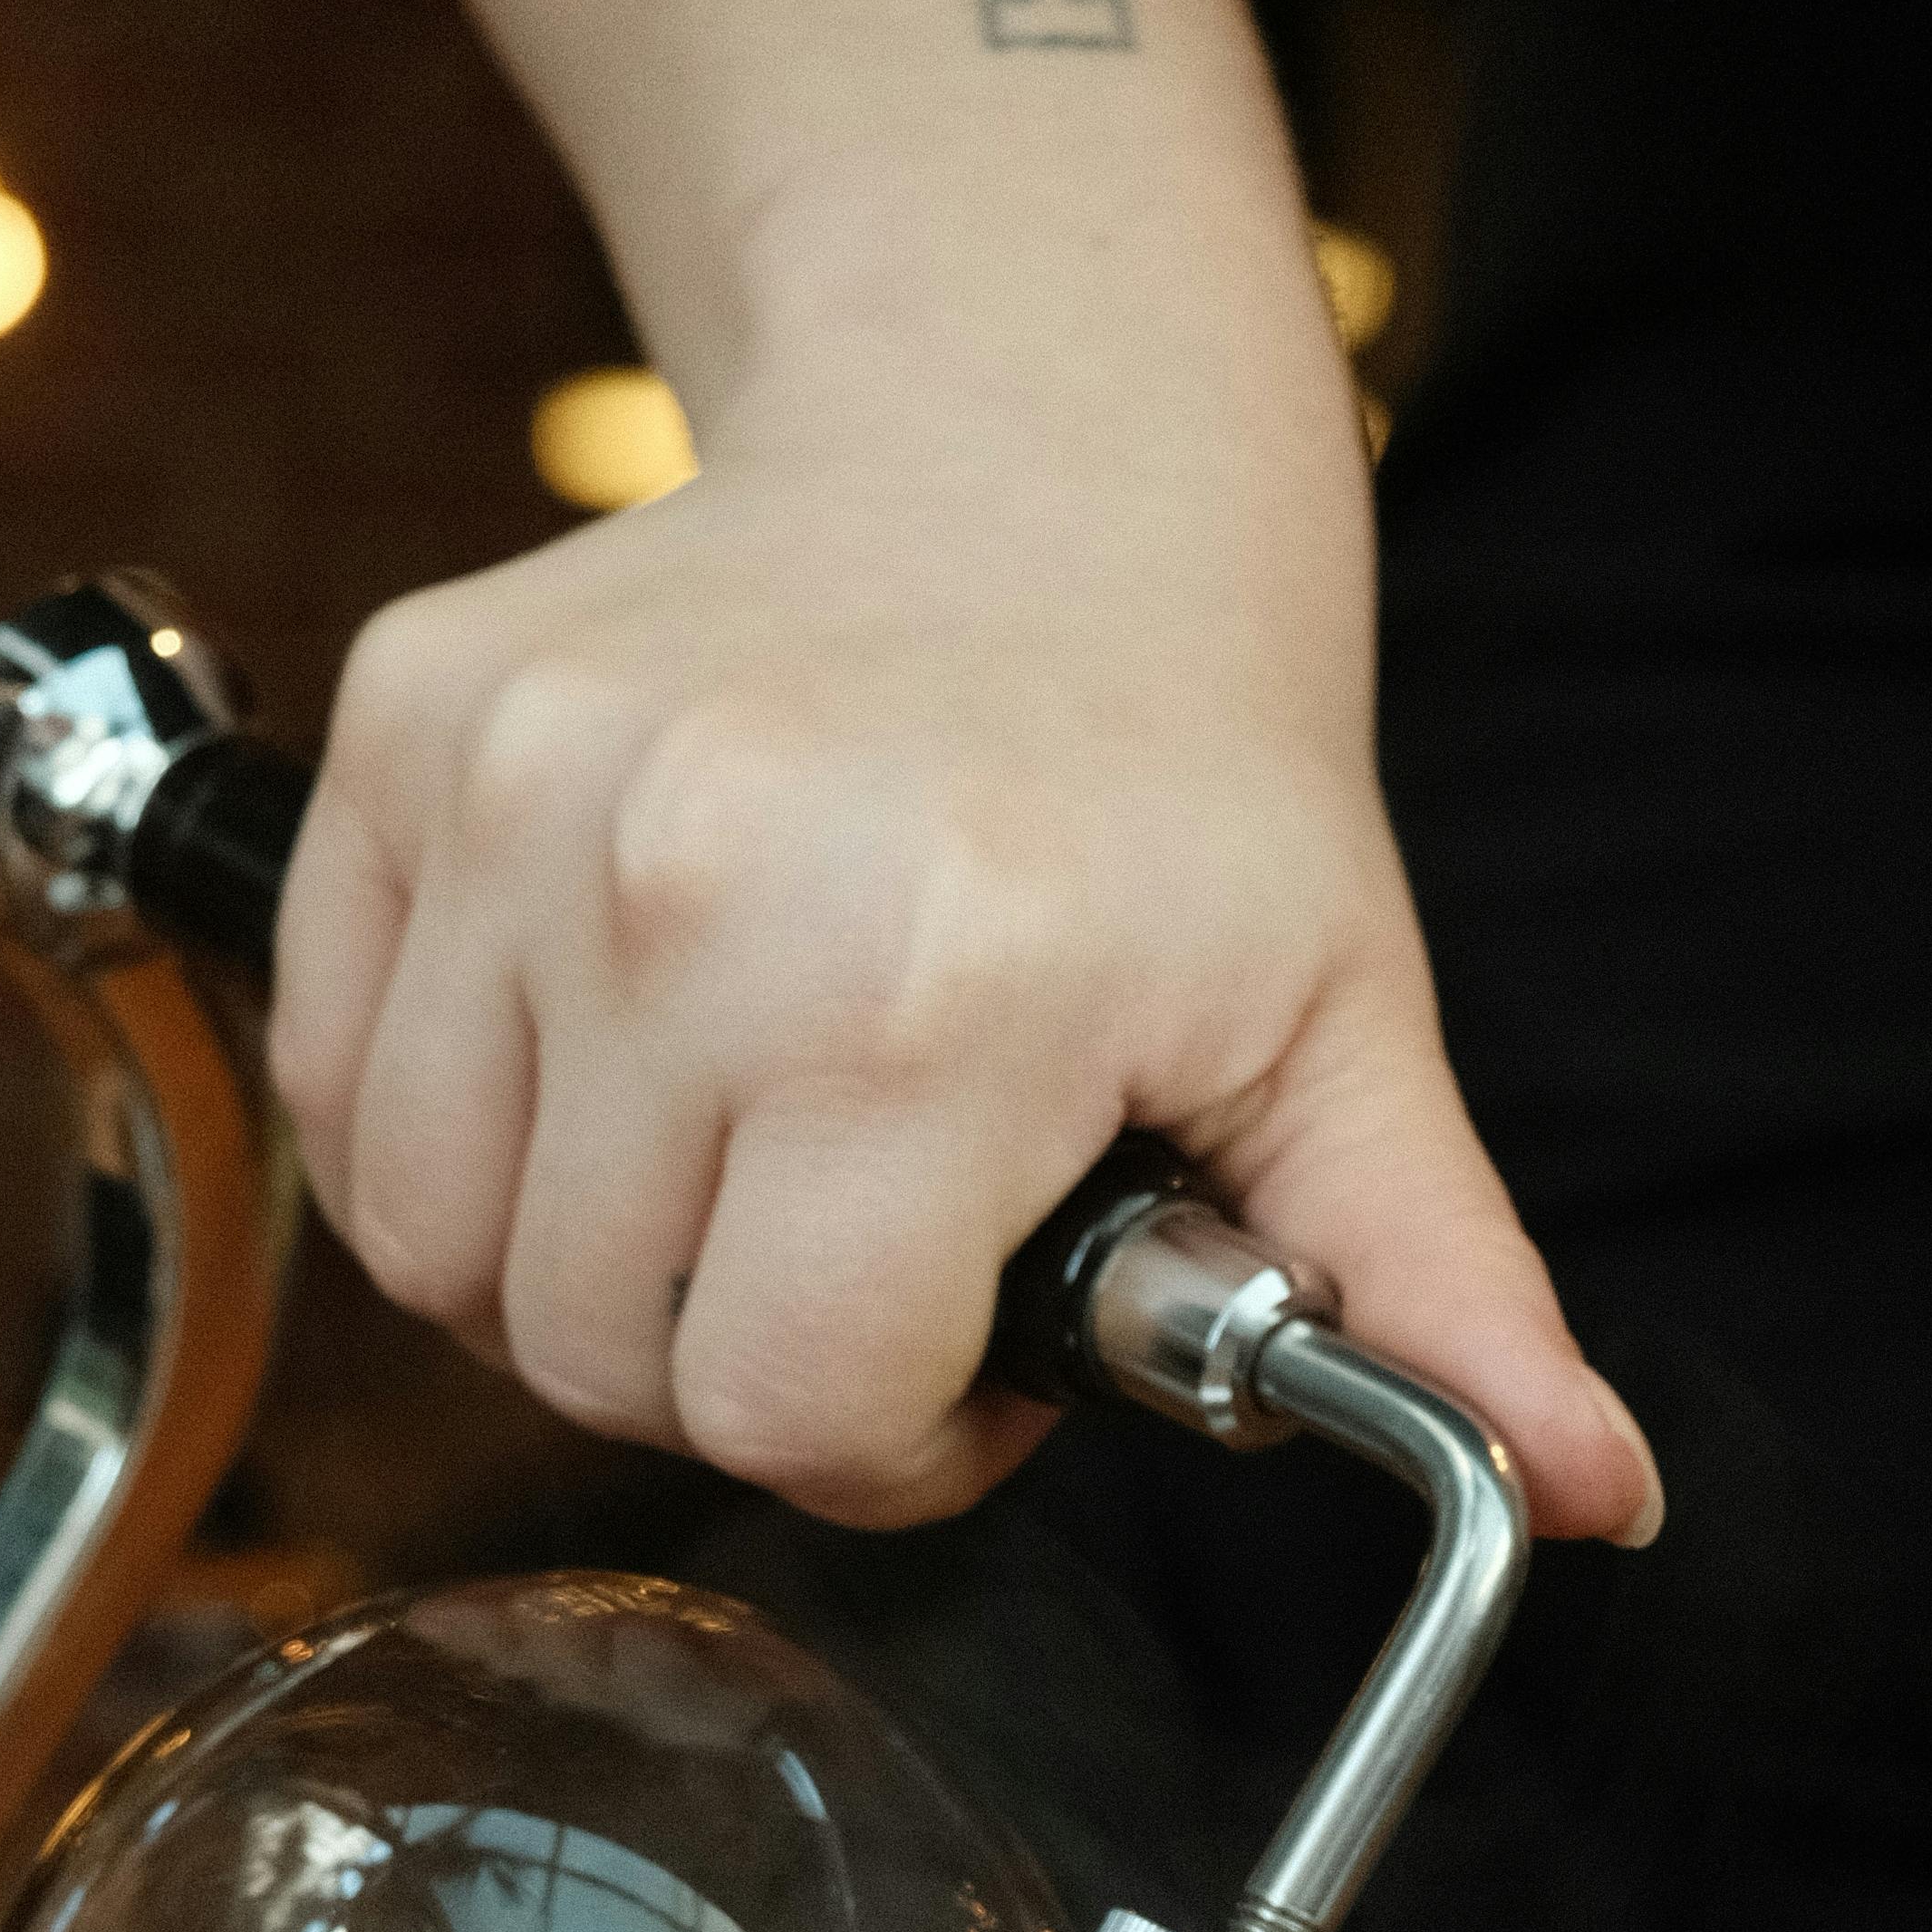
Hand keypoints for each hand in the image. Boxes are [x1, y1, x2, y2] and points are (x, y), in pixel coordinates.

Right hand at [268, 428, 1662, 1544]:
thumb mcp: (1338, 1029)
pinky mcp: (410, 738)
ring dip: (575, 1272)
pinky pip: (344, 1095)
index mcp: (934, 994)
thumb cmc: (1179, 761)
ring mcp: (521, 801)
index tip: (964, 1351)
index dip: (884, 1438)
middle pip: (599, 1353)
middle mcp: (694, 888)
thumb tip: (1587, 1495)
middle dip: (736, 1363)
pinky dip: (446, 1147)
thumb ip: (1429, 1292)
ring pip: (438, 1253)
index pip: (784, 1407)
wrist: (1027, 436)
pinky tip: (603, 1082)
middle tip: (862, 1251)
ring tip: (733, 1172)